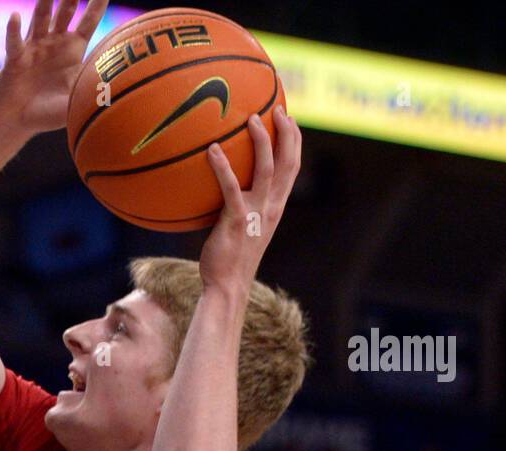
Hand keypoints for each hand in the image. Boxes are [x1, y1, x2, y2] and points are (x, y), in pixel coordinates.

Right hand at [0, 0, 108, 134]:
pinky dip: (14, 30)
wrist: (15, 121)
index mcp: (72, 50)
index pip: (88, 22)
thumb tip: (119, 93)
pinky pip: (15, 42)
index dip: (96, 6)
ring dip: (45, 3)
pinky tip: (14, 16)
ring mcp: (33, 47)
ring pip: (40, 18)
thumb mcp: (76, 104)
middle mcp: (54, 43)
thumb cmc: (47, 112)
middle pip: (65, 11)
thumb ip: (94, 96)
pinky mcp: (15, 59)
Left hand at [199, 108, 301, 293]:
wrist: (227, 287)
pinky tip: (211, 149)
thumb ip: (241, 207)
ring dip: (261, 142)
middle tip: (277, 109)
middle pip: (288, 163)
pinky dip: (223, 167)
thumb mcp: (242, 228)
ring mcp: (256, 214)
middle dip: (287, 133)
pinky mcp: (236, 220)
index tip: (290, 119)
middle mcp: (271, 208)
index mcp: (275, 208)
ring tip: (251, 119)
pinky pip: (231, 187)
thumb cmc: (229, 259)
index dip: (294, 142)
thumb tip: (224, 189)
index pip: (292, 169)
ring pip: (266, 170)